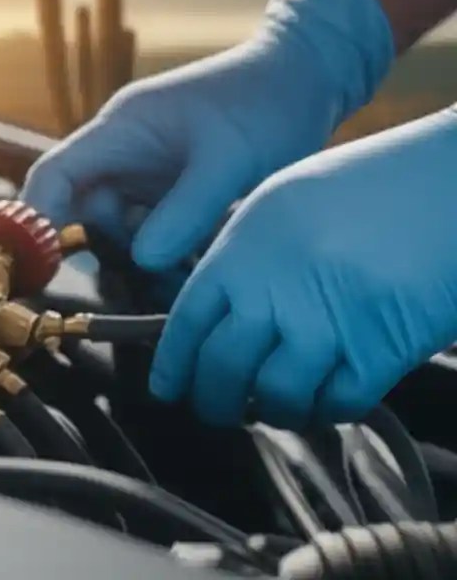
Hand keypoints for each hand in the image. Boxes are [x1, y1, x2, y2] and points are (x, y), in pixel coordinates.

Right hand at [22, 0, 393, 272]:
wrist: (309, 74)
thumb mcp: (230, 160)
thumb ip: (186, 211)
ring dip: (138, 256)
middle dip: (99, 250)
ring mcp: (146, 169)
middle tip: (132, 288)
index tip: (46, 266)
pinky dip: (164, 249)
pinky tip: (193, 266)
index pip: (54, 175)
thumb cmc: (266, 103)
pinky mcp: (171, 185)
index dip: (38, 218)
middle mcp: (122, 151)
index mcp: (120, 130)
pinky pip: (150, 225)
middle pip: (81, 210)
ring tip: (176, 282)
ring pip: (117, 225)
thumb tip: (142, 260)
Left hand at [150, 109, 456, 427]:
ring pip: (275, 397)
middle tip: (220, 412)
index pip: (186, 324)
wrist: (454, 182)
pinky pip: (337, 404)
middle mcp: (273, 289)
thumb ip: (245, 255)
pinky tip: (325, 399)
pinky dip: (326, 410)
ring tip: (277, 406)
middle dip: (213, 403)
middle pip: (220, 371)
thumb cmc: (375, 184)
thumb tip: (216, 314)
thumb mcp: (286, 203)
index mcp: (242, 249)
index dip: (173, 367)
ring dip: (273, 411)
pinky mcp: (379, 351)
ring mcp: (326, 323)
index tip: (168, 390)